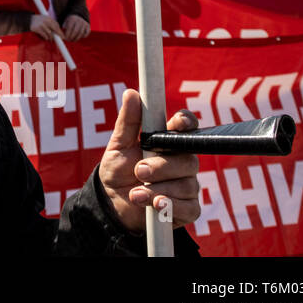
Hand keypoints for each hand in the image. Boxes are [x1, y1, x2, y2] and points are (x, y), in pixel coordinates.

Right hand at [28, 14, 60, 39]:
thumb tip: (57, 31)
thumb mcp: (44, 19)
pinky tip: (46, 38)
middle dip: (59, 34)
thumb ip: (50, 23)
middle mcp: (46, 21)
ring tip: (51, 40)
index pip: (56, 24)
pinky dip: (46, 38)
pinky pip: (45, 35)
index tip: (62, 35)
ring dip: (51, 37)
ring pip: (50, 33)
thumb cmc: (37, 21)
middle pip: (55, 29)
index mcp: (48, 18)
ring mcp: (42, 25)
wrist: (27, 20)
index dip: (60, 30)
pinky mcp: (38, 29)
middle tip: (61, 38)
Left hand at [61, 15, 89, 39]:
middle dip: (72, 37)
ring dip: (76, 38)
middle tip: (69, 40)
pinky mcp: (88, 26)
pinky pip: (86, 33)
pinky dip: (83, 36)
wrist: (78, 16)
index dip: (67, 34)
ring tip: (73, 40)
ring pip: (81, 33)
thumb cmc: (70, 21)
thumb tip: (62, 35)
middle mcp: (79, 21)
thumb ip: (64, 27)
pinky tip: (78, 37)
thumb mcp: (66, 21)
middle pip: (76, 31)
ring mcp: (84, 23)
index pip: (69, 28)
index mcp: (72, 19)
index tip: (65, 38)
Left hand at [99, 89, 199, 232]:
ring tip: (135, 194)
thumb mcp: (118, 145)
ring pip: (187, 185)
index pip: (186, 128)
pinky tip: (155, 205)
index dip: (186, 123)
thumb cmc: (118, 170)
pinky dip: (170, 206)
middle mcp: (182, 162)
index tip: (178, 122)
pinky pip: (189, 207)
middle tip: (140, 171)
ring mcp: (187, 185)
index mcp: (168, 142)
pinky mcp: (188, 208)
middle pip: (188, 160)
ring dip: (158, 189)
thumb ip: (128, 122)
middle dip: (162, 166)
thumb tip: (131, 93)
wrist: (112, 203)